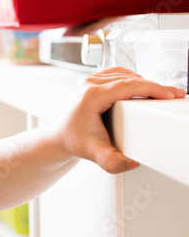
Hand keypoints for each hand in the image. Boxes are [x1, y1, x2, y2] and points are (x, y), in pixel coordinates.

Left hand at [59, 66, 185, 173]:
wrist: (61, 137)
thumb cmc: (76, 141)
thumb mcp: (95, 154)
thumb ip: (112, 162)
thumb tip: (131, 162)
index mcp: (92, 95)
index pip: (129, 86)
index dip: (154, 88)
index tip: (170, 94)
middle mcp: (89, 84)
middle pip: (130, 78)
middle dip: (155, 86)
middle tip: (174, 95)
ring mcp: (89, 80)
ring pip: (125, 74)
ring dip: (146, 82)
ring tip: (163, 92)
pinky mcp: (92, 80)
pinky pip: (118, 73)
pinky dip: (134, 79)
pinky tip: (144, 86)